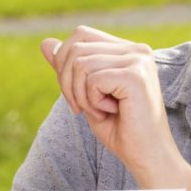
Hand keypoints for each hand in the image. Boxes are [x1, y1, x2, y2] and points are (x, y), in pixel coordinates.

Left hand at [40, 27, 190, 190]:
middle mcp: (136, 49)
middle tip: (81, 107)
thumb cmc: (119, 128)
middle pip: (76, 48)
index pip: (81, 35)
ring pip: (80, 64)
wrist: (146, 156)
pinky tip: (110, 111)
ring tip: (100, 111)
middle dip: (67, 82)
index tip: (74, 94)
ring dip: (80, 95)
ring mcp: (138, 60)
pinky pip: (92, 80)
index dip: (64, 62)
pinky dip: (92, 101)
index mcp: (127, 50)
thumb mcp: (85, 93)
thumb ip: (68, 67)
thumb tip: (44, 42)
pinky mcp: (136, 75)